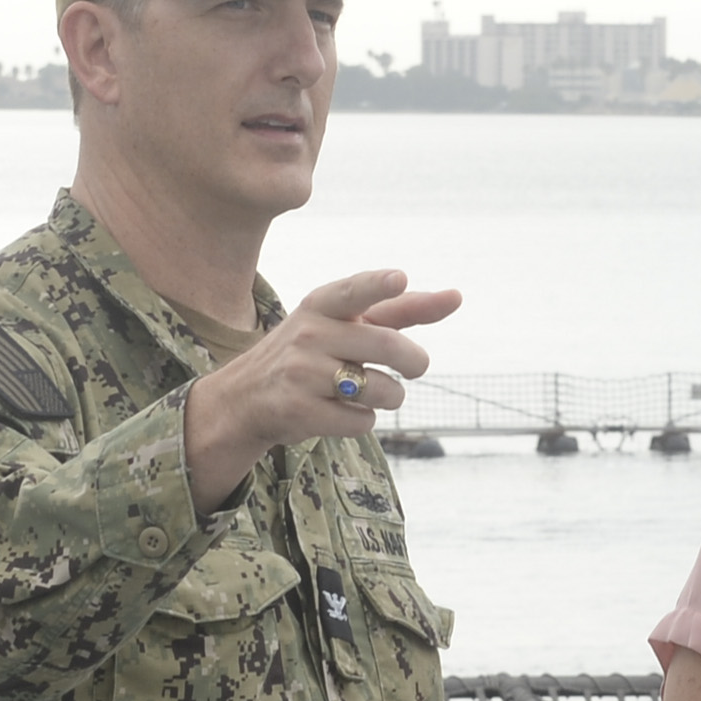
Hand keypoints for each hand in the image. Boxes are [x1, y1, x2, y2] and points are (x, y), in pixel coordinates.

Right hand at [184, 270, 459, 509]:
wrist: (246, 397)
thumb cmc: (311, 352)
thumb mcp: (343, 323)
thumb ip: (398, 309)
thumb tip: (455, 296)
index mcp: (322, 304)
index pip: (354, 291)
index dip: (379, 285)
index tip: (399, 278)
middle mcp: (309, 333)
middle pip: (389, 346)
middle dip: (415, 362)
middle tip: (415, 368)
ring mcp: (302, 373)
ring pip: (382, 390)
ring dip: (391, 397)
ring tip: (372, 393)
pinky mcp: (300, 410)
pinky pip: (362, 422)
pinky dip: (363, 422)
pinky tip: (342, 413)